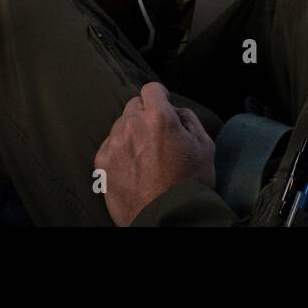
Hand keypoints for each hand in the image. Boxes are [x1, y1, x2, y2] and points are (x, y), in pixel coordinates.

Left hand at [94, 81, 216, 225]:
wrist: (167, 218)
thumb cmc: (190, 183)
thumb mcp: (205, 146)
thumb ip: (189, 119)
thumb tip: (175, 110)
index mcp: (158, 117)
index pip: (151, 89)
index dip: (160, 97)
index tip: (163, 107)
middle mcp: (132, 125)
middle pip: (133, 105)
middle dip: (145, 115)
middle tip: (156, 136)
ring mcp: (114, 145)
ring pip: (120, 125)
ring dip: (131, 132)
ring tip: (145, 155)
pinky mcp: (102, 164)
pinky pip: (109, 145)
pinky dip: (119, 150)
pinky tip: (132, 166)